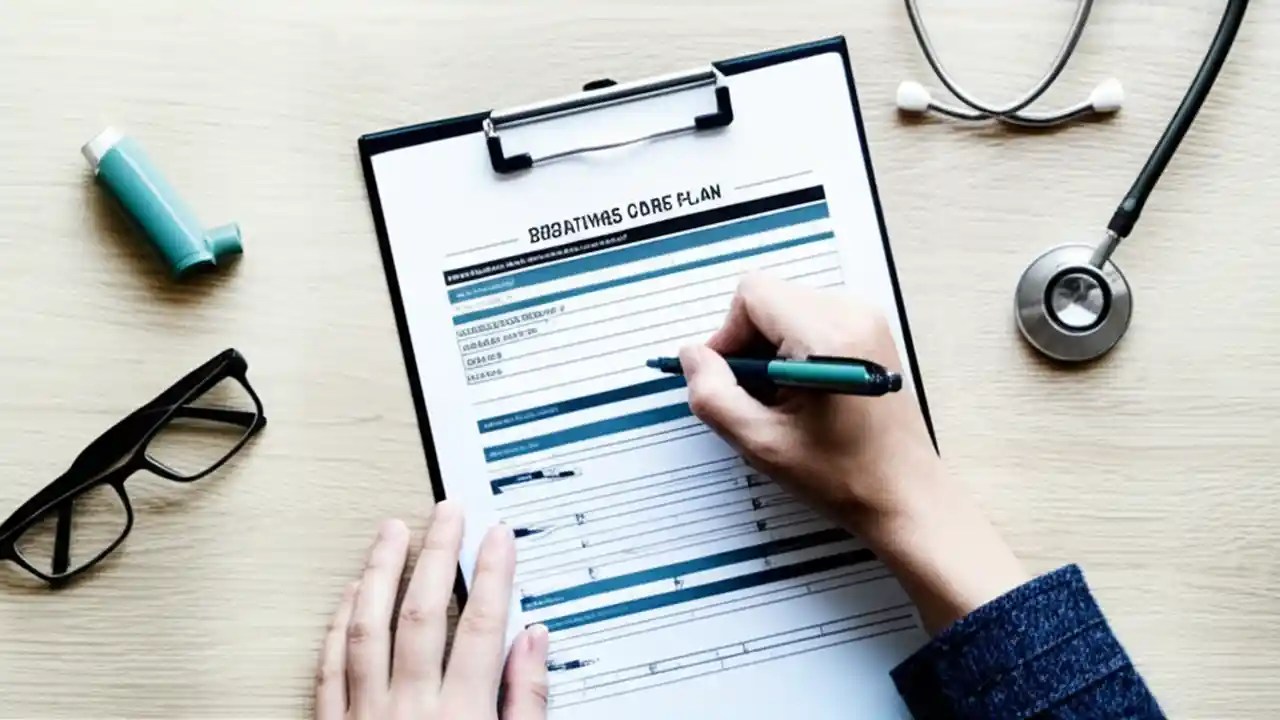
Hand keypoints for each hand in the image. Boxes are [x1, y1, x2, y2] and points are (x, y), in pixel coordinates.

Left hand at [316, 502, 547, 719]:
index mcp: (462, 716)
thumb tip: (533, 641)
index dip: (493, 575)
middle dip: (438, 554)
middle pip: (422, 614)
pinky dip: (341, 623)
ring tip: (392, 532)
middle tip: (447, 513)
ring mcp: (367, 715)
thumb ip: (526, 700)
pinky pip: (331, 666)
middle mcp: (410, 709)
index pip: (482, 627)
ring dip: (381, 572)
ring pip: (368, 628)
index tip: (498, 538)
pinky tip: (353, 592)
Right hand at [681, 274, 1026, 631]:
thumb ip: (713, 395)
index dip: (727, 335)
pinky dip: (793, 350)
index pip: (752, 294)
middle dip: (748, 344)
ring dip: (770, 349)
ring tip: (782, 401)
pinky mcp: (870, 332)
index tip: (729, 379)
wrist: (906, 496)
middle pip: (769, 298)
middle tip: (755, 397)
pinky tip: (803, 394)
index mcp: (828, 335)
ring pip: (787, 309)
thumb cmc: (843, 476)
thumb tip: (692, 357)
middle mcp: (852, 313)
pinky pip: (811, 320)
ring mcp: (866, 320)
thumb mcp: (761, 443)